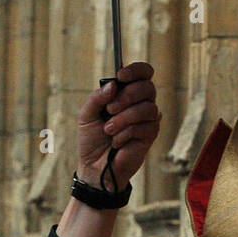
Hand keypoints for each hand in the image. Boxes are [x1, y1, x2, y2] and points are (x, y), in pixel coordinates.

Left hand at [76, 62, 159, 188]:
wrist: (94, 166)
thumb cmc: (92, 139)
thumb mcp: (87, 114)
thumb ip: (97, 97)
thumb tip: (113, 85)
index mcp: (127, 93)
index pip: (143, 72)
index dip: (135, 70)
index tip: (120, 76)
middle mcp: (141, 103)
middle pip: (147, 87)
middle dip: (127, 96)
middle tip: (109, 109)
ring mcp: (148, 119)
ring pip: (147, 108)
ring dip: (124, 118)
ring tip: (109, 130)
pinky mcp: (150, 135)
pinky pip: (145, 126)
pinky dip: (126, 133)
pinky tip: (117, 141)